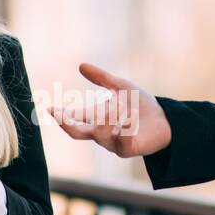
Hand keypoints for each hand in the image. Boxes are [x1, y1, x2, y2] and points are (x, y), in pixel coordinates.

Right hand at [49, 62, 171, 157]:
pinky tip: (129, 121)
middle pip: (77, 132)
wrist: (164, 119)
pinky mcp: (126, 149)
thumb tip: (81, 65)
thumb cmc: (140, 105)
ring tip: (124, 107)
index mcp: (96, 117)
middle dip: (67, 124)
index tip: (49, 108)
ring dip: (110, 117)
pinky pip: (120, 141)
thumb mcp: (121, 87)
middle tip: (60, 116)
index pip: (73, 117)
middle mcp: (100, 132)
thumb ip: (101, 78)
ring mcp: (112, 143)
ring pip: (100, 133)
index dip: (60, 114)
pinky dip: (123, 130)